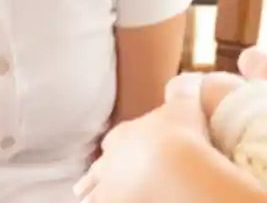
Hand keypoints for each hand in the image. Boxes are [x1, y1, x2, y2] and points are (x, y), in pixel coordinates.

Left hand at [74, 89, 209, 201]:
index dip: (115, 147)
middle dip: (92, 177)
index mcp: (124, 135)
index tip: (111, 152)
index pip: (113, 141)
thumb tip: (187, 76)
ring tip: (84, 202)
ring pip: (95, 193)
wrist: (176, 167)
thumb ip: (182, 91)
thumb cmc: (182, 134)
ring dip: (91, 197)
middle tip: (79, 187)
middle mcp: (111, 161)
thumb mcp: (185, 104)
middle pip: (97, 170)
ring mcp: (111, 186)